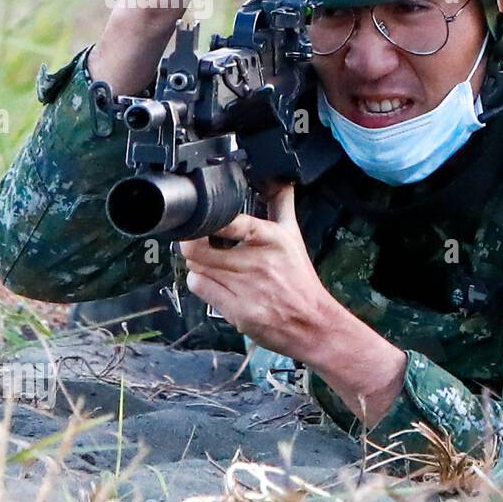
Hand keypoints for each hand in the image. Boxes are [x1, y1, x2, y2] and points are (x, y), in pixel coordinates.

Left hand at [180, 186, 337, 363]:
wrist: (310, 321)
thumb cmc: (299, 279)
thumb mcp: (294, 237)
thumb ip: (282, 206)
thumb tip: (281, 180)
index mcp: (271, 239)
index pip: (231, 224)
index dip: (208, 220)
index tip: (200, 217)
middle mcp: (257, 263)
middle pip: (199, 249)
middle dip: (191, 243)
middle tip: (194, 240)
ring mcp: (244, 288)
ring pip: (196, 268)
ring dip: (197, 264)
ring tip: (209, 262)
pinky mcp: (235, 310)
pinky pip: (200, 288)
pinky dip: (200, 282)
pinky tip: (213, 281)